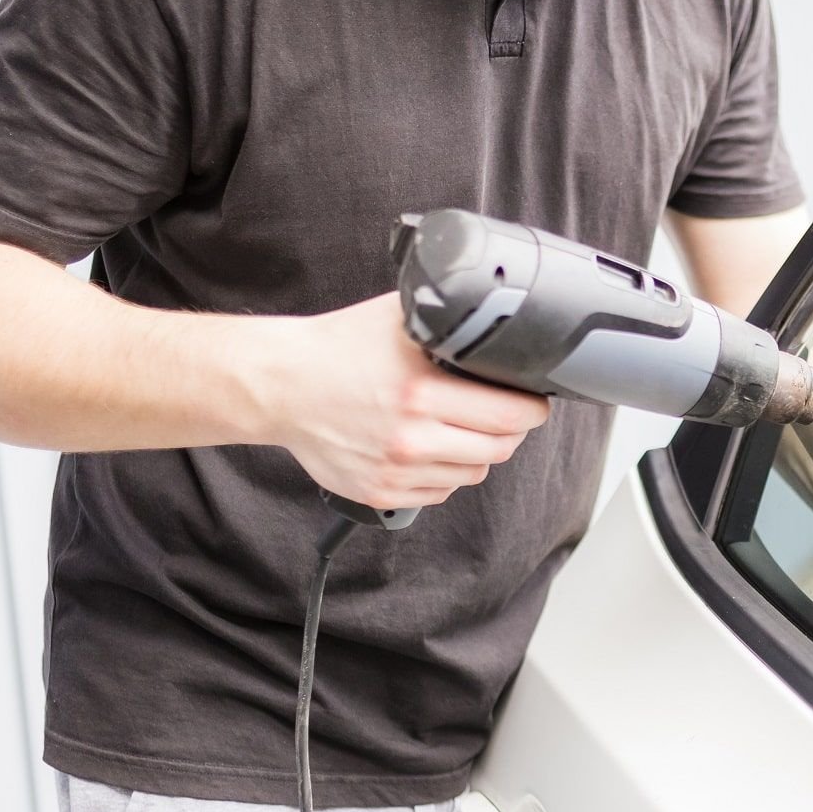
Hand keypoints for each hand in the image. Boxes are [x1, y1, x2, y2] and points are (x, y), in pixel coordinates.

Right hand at [254, 291, 550, 509]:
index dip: (530, 408)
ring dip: (478, 453)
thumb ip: (448, 322)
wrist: (281, 385)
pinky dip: (444, 473)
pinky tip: (431, 448)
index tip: (532, 402)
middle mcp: (410, 436)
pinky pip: (440, 493)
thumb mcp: (399, 318)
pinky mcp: (381, 492)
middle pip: (499, 448)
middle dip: (510, 430)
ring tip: (460, 429)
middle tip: (503, 414)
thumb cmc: (337, 348)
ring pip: (473, 474)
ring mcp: (396, 469)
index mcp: (420, 390)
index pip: (510, 415)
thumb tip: (497, 322)